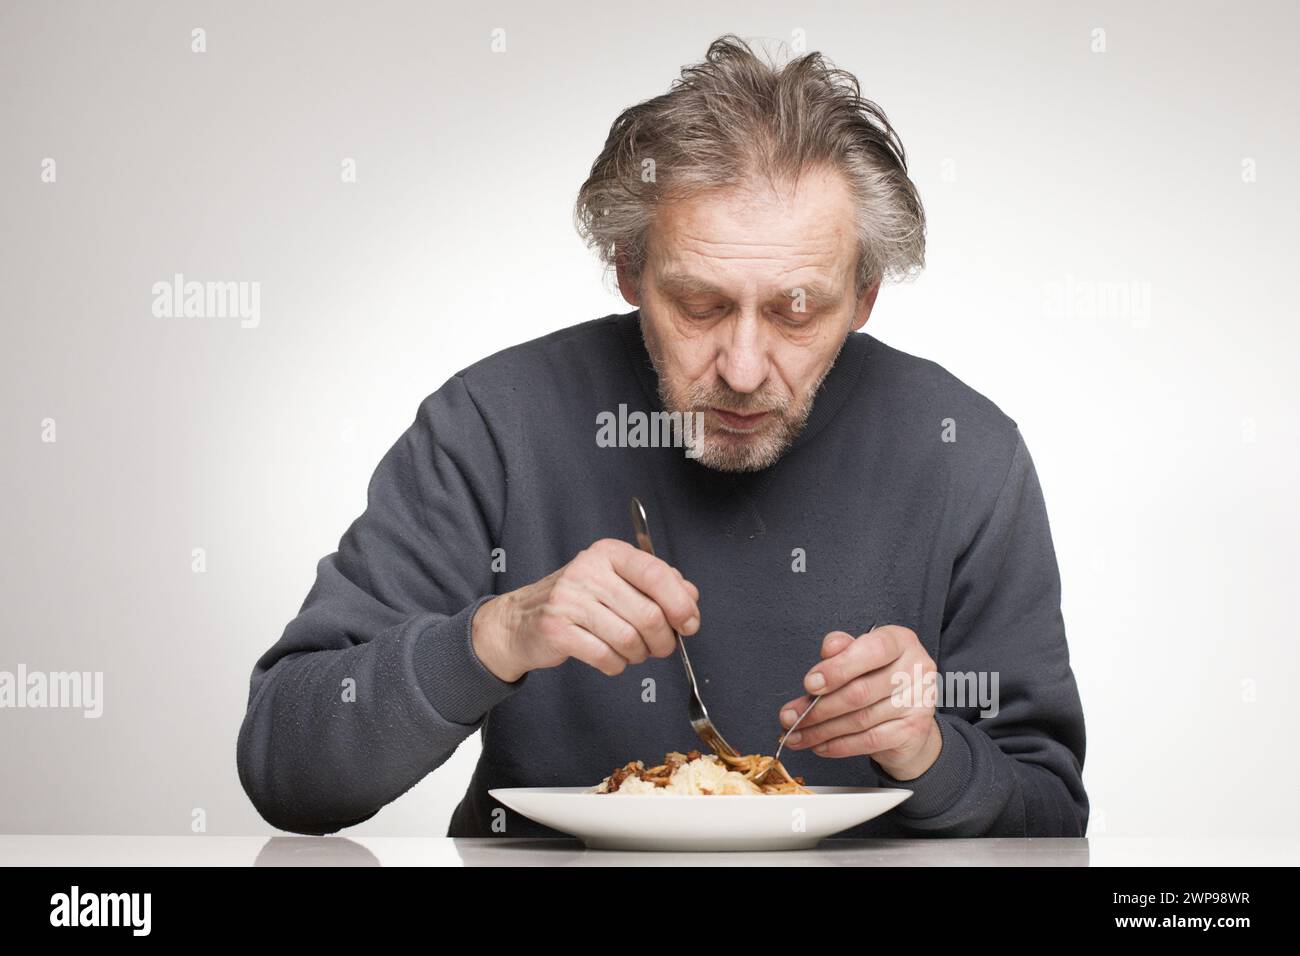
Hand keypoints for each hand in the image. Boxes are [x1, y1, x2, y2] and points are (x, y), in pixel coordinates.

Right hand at [471, 538, 699, 682]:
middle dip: (663, 640)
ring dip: (639, 655)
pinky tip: (611, 659)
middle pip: (648, 613)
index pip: (657, 574)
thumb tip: (690, 597)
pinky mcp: (556, 629)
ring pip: (629, 638)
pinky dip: (616, 665)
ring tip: (632, 652)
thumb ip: (656, 585)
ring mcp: (569, 599)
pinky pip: (606, 656)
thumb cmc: (578, 602)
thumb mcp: (617, 581)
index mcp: (609, 553)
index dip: (681, 603)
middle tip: (660, 647)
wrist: (520, 622)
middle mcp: (588, 570)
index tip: (690, 624)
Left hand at [777, 625, 942, 780]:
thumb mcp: (859, 657)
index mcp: (901, 641)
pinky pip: (868, 741)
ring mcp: (919, 703)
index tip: (809, 684)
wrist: (908, 720)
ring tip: (796, 735)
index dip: (838, 668)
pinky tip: (819, 746)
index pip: (872, 650)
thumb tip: (827, 650)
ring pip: (860, 719)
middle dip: (818, 707)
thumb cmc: (876, 680)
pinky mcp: (913, 732)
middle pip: (860, 690)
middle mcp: (916, 669)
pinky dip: (838, 746)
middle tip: (790, 717)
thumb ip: (841, 650)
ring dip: (821, 730)